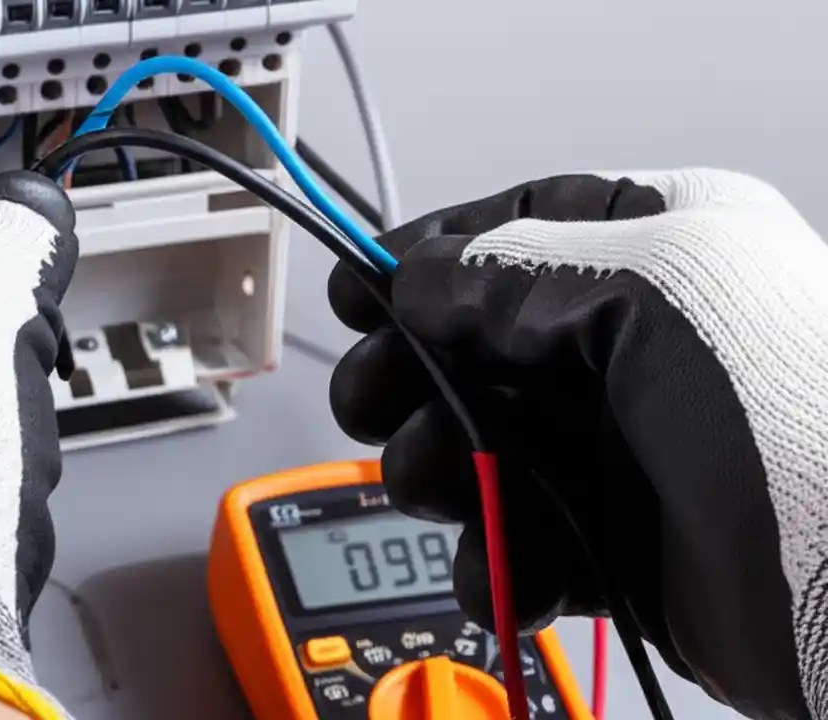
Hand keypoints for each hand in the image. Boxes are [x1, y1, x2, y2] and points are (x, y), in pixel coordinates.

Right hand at [328, 169, 827, 719]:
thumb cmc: (801, 412)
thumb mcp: (659, 282)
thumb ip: (514, 268)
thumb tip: (416, 276)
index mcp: (661, 249)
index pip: (514, 230)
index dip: (425, 260)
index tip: (358, 290)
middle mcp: (635, 342)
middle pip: (473, 344)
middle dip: (410, 374)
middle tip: (373, 396)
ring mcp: (619, 443)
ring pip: (478, 444)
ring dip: (440, 469)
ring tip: (442, 484)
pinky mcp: (612, 538)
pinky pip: (513, 536)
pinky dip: (492, 558)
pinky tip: (506, 565)